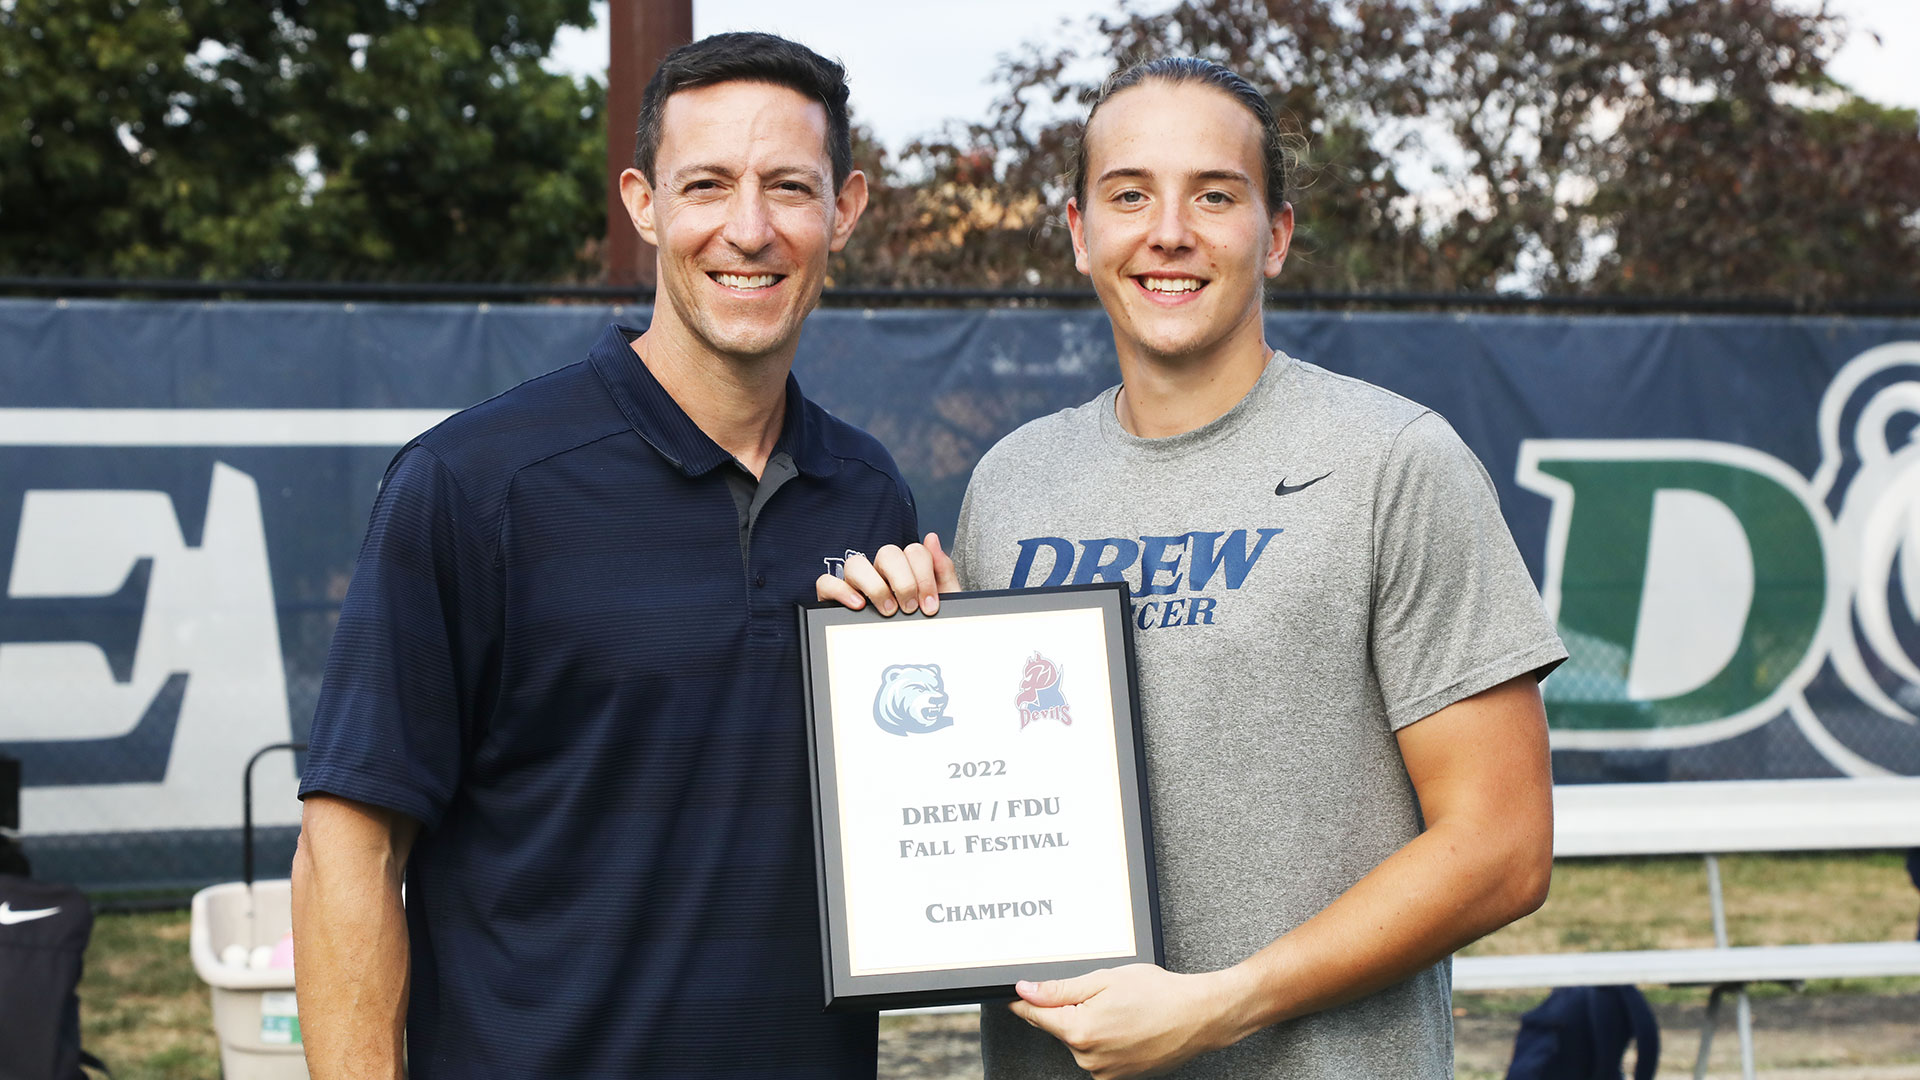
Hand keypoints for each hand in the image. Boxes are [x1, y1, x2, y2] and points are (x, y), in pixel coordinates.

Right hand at [815, 532, 957, 614]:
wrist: (907, 663)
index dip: (924, 575)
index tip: (930, 604)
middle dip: (903, 581)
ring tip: (888, 610)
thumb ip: (942, 571)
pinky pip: (826, 582)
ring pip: (856, 564)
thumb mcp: (941, 603)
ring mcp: (856, 584)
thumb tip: (932, 539)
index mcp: (907, 570)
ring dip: (875, 586)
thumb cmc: (922, 628)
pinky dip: (841, 590)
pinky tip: (859, 606)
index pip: (913, 551)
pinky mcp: (834, 598)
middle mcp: (880, 573)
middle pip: (887, 553)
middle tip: (910, 608)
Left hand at [1006, 963, 1249, 1078]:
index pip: (1035, 1016)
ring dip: (1089, 1025)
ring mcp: (1103, 1072)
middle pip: (1060, 1028)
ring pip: (1079, 1042)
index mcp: (1080, 1030)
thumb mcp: (1104, 979)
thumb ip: (1059, 989)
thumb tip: (1025, 990)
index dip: (1025, 1000)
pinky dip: (1104, 1039)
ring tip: (1122, 1010)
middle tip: (1102, 993)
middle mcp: (1088, 1058)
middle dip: (1070, 1009)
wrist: (1198, 1016)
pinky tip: (1126, 1026)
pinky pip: (1097, 1055)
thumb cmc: (1158, 994)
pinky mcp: (1117, 1078)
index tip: (1018, 992)